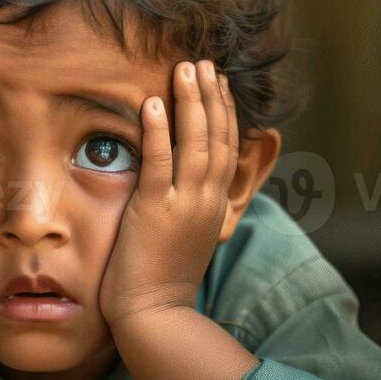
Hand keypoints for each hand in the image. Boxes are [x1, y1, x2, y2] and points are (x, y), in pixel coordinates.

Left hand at [99, 59, 237, 326]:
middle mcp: (207, 201)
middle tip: (204, 63)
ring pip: (196, 142)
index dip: (223, 112)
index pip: (227, 148)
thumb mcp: (186, 237)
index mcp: (216, 205)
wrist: (155, 316)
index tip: (216, 83)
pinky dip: (159, 131)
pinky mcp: (156, 211)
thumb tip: (185, 186)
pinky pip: (160, 162)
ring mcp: (184, 205)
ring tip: (186, 69)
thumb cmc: (162, 280)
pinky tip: (153, 103)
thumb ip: (190, 207)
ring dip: (191, 102)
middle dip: (212, 96)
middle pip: (218, 137)